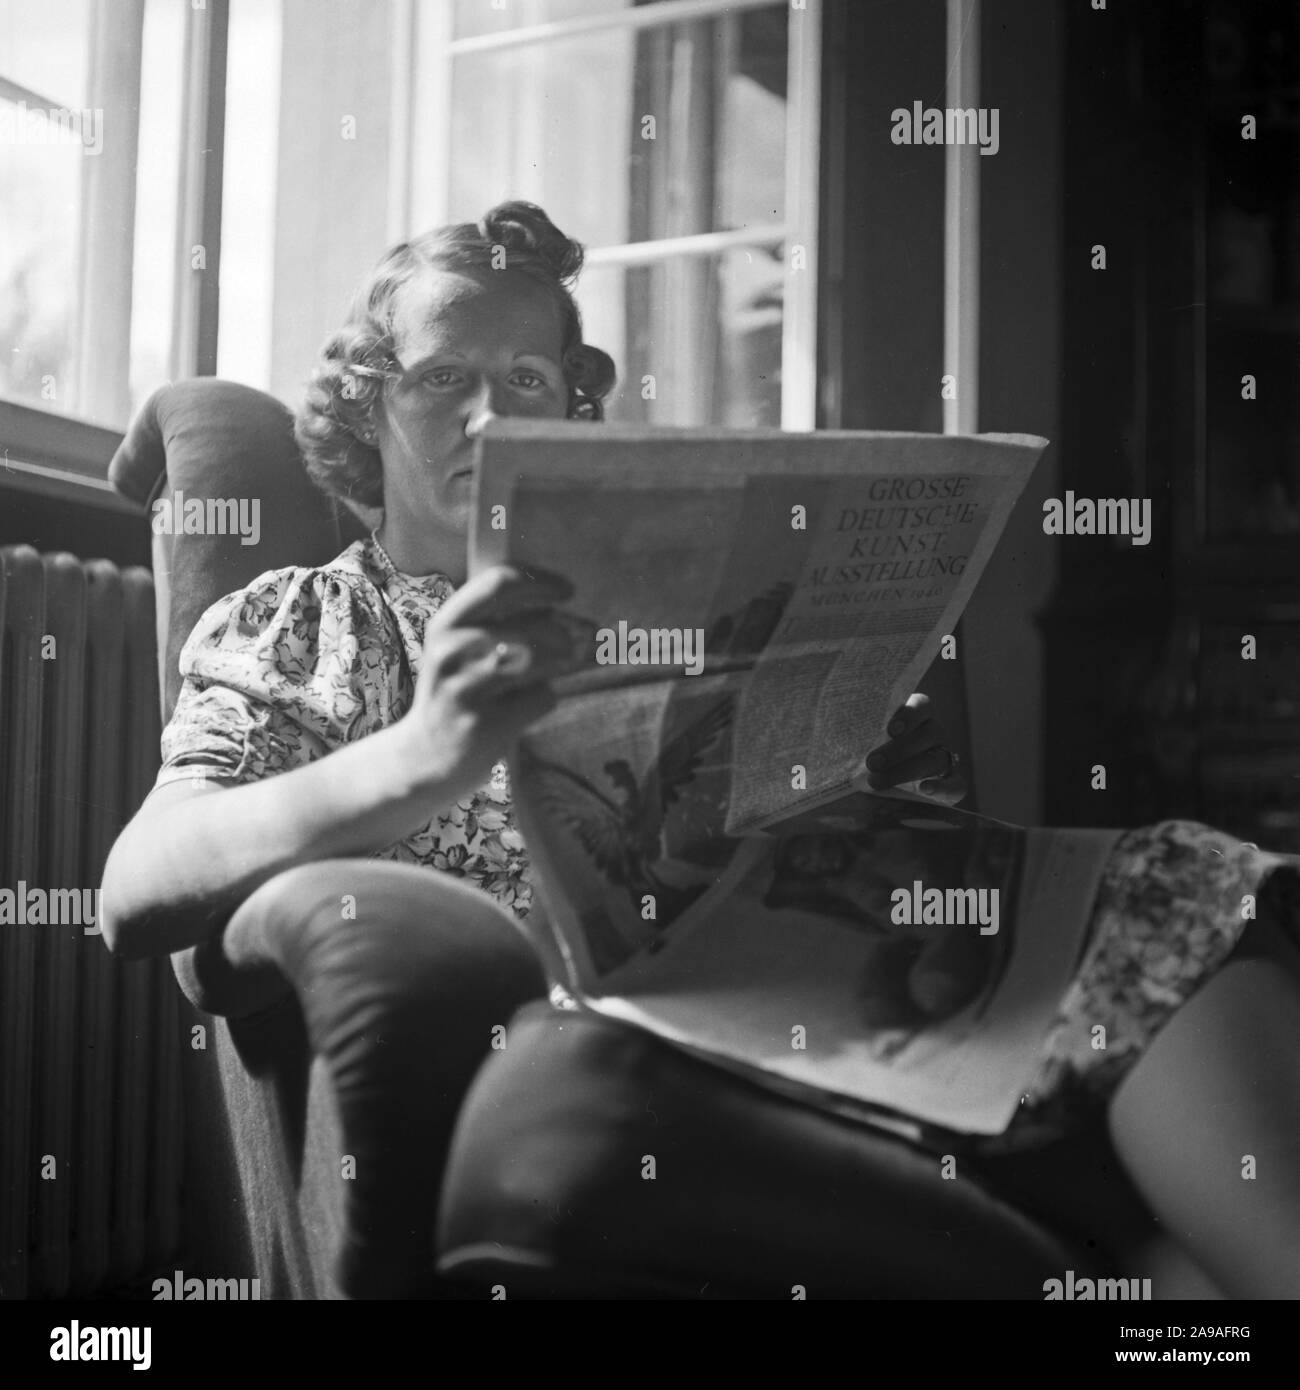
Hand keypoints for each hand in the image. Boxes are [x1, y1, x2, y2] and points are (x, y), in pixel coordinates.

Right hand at [404, 564, 582, 806]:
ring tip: (554, 670)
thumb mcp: (458, 648)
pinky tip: (526, 706)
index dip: (541, 582)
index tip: (567, 590)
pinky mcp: (487, 724)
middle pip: (533, 626)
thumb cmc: (454, 692)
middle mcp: (452, 651)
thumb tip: (559, 606)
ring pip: (541, 659)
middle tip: (575, 642)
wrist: (424, 756)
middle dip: (564, 633)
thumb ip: (497, 621)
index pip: (500, 582)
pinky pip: (541, 697)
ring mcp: (467, 689)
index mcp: (446, 623)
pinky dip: (544, 698)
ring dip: (560, 663)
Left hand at [860, 692, 966, 804]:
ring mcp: (944, 758)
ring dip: (908, 770)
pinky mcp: (951, 784)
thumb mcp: (857, 740)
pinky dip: (942, 787)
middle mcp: (933, 734)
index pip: (922, 705)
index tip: (890, 729)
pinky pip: (957, 785)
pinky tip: (924, 790)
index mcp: (915, 716)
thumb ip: (850, 735)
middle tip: (871, 762)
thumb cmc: (863, 752)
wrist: (878, 783)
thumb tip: (820, 740)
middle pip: (929, 733)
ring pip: (937, 759)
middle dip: (899, 749)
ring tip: (876, 782)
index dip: (909, 714)